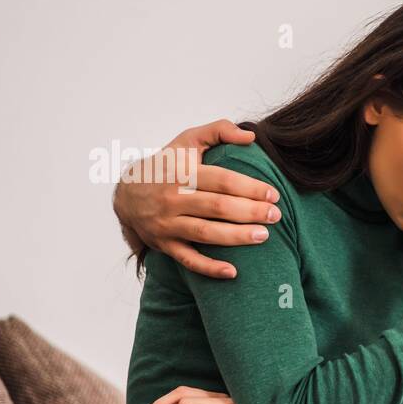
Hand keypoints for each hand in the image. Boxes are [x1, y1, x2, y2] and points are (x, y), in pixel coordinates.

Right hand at [114, 119, 280, 278]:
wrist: (126, 193)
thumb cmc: (168, 165)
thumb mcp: (188, 141)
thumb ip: (220, 130)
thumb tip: (251, 136)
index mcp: (181, 173)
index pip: (221, 180)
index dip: (249, 187)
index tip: (273, 194)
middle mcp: (172, 199)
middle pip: (216, 208)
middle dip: (249, 212)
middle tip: (276, 215)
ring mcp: (166, 224)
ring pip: (204, 233)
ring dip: (235, 237)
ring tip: (263, 236)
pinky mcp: (164, 244)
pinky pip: (187, 260)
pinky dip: (209, 268)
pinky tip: (233, 273)